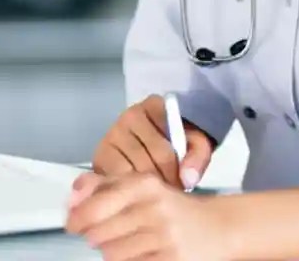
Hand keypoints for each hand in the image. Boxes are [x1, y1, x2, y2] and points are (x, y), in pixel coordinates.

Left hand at [65, 171, 230, 260]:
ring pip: (111, 254)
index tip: (73, 224)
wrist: (220, 227)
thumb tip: (72, 195)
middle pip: (98, 233)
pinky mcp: (170, 260)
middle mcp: (154, 208)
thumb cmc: (175, 209)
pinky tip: (143, 254)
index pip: (95, 204)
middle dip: (97, 237)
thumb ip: (103, 185)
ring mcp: (163, 236)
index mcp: (144, 185)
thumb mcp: (143, 186)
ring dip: (114, 252)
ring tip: (133, 244)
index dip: (77, 218)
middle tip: (110, 234)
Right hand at [92, 94, 214, 189]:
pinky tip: (137, 191)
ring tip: (155, 193)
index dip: (174, 169)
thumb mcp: (197, 145)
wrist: (160, 146)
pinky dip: (128, 190)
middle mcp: (128, 116)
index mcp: (154, 106)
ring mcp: (111, 135)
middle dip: (163, 181)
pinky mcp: (99, 156)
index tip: (181, 180)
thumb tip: (187, 179)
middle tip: (170, 193)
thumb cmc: (179, 143)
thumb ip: (198, 156)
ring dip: (146, 189)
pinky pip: (115, 179)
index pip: (165, 147)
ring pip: (133, 172)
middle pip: (150, 160)